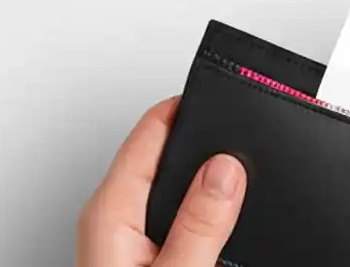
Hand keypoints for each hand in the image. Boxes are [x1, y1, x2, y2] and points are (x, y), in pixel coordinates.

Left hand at [77, 98, 246, 266]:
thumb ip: (199, 223)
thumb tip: (225, 170)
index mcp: (110, 212)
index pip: (148, 133)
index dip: (185, 108)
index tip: (220, 98)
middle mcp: (109, 221)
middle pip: (158, 156)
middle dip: (199, 143)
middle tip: (240, 132)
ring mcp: (121, 240)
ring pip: (166, 189)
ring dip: (201, 180)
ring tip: (240, 174)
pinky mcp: (136, 258)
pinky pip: (170, 218)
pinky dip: (197, 211)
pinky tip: (221, 222)